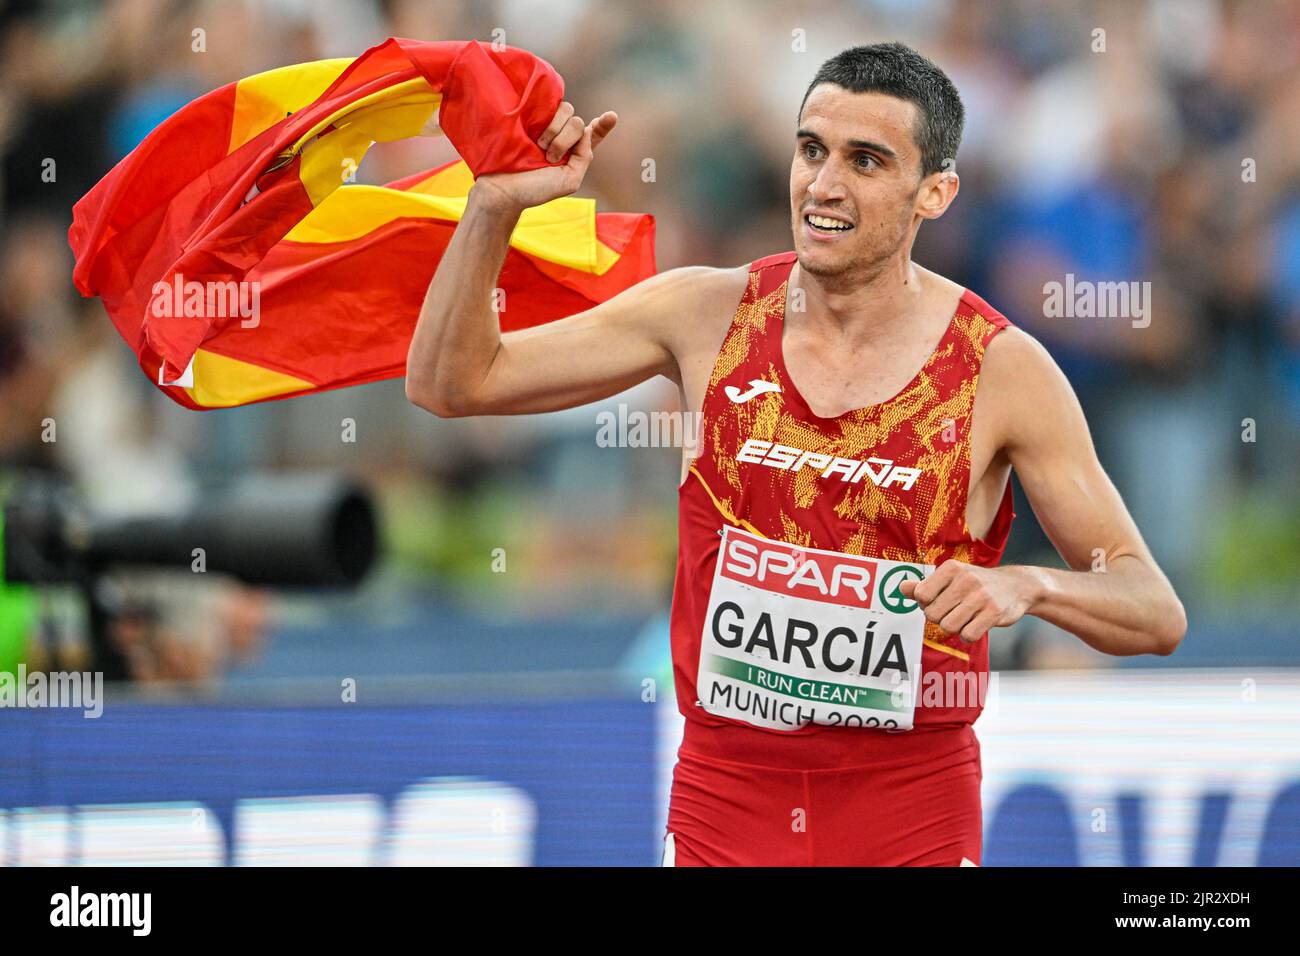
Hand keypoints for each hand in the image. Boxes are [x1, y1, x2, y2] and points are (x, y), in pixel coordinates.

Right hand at [472, 102, 617, 213]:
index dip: (603, 125)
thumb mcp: (570, 180)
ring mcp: (545, 125)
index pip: (592, 135)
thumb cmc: (536, 189)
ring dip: (555, 134)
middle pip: (579, 123)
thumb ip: (584, 157)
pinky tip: (538, 135)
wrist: (503, 187)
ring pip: (567, 112)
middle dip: (567, 141)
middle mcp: (561, 136)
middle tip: (549, 157)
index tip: (611, 116)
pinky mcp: (531, 117)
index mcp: (573, 152)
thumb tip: (586, 129)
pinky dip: (550, 121)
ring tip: (540, 148)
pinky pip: (549, 106)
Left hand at [898, 562, 1038, 642]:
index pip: (921, 596)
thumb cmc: (975, 584)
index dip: (926, 604)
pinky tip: (976, 625)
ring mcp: (981, 596)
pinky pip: (967, 636)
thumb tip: (900, 588)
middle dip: (940, 618)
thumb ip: (924, 586)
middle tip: (954, 610)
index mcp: (951, 568)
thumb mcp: (950, 579)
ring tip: (966, 617)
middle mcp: (965, 579)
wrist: (1017, 586)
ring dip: (954, 628)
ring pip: (948, 627)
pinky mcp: (994, 613)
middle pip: (931, 614)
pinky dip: (968, 636)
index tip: (940, 601)